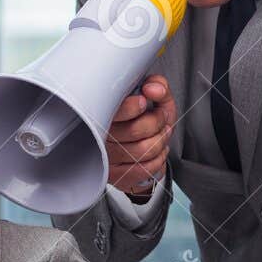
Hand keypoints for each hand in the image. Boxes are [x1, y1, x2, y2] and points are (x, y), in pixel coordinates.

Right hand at [104, 75, 175, 198]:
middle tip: (160, 117)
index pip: (115, 111)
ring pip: (143, 151)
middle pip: (135, 130)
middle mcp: (100, 136)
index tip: (144, 102)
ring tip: (161, 133)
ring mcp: (107, 158)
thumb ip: (157, 85)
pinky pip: (145, 169)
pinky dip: (159, 158)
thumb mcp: (152, 97)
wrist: (136, 147)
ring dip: (161, 141)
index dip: (134, 106)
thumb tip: (154, 89)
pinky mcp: (115, 176)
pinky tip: (156, 150)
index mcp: (102, 112)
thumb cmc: (141, 119)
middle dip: (157, 122)